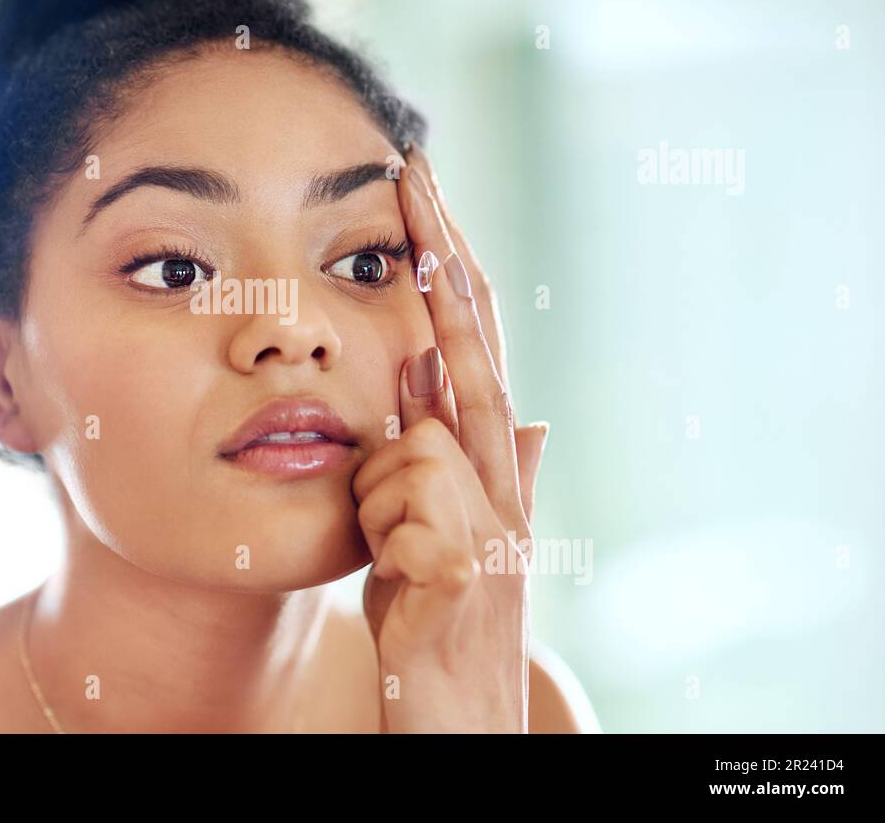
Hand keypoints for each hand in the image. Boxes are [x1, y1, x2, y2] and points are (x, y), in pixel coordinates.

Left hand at [354, 143, 549, 731]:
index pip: (471, 342)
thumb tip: (500, 400)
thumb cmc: (436, 618)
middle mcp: (504, 478)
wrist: (454, 715)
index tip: (418, 193)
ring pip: (415, 441)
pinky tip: (401, 587)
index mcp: (488, 462)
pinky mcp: (467, 564)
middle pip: (470, 344)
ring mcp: (494, 520)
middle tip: (412, 170)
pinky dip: (380, 543)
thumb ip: (463, 461)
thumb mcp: (438, 532)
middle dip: (439, 253)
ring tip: (399, 561)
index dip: (449, 265)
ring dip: (380, 497)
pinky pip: (396, 513)